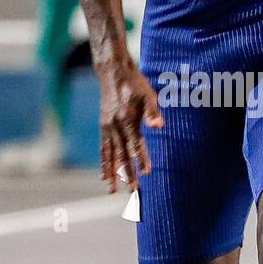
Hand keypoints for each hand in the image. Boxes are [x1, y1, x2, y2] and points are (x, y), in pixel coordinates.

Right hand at [98, 62, 162, 192]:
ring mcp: (107, 127)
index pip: (136, 143)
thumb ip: (153, 113)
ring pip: (109, 154)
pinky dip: (103, 163)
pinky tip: (104, 176)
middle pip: (122, 153)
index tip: (147, 172)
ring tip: (112, 190)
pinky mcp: (103, 127)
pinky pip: (102, 148)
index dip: (142, 157)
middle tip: (132, 190)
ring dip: (112, 173)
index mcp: (128, 119)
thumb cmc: (135, 84)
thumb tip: (160, 126)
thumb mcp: (148, 95)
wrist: (113, 73)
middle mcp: (115, 125)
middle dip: (127, 172)